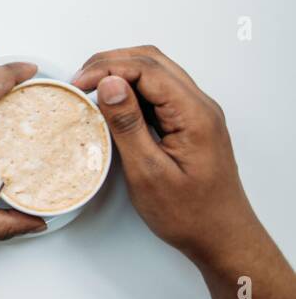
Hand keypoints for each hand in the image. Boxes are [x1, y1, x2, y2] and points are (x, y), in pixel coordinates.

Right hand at [71, 46, 261, 262]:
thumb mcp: (149, 172)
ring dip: (120, 73)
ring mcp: (195, 113)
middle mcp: (199, 106)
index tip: (78, 85)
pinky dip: (130, 90)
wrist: (221, 237)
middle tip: (79, 81)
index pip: (147, 69)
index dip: (107, 69)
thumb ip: (128, 124)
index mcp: (194, 114)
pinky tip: (111, 105)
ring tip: (89, 89)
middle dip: (110, 63)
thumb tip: (109, 84)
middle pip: (152, 61)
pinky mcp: (187, 123)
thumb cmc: (189, 214)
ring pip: (155, 72)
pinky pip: (157, 92)